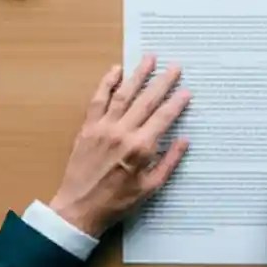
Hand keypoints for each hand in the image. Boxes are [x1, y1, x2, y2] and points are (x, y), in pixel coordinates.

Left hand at [49, 55, 190, 236]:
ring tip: (149, 58)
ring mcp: (103, 127)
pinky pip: (98, 100)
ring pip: (124, 94)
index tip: (187, 91)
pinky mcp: (88, 128)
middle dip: (163, 81)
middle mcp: (123, 132)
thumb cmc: (117, 202)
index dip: (177, 103)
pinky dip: (106, 83)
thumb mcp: (151, 188)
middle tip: (175, 67)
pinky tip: (116, 70)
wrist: (80, 208)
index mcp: (141, 148)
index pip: (164, 117)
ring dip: (138, 74)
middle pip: (147, 100)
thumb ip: (169, 162)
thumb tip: (184, 140)